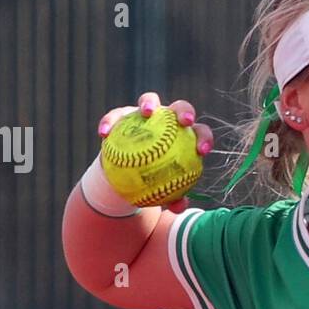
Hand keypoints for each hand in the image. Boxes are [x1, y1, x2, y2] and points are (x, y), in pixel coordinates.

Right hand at [96, 91, 213, 212]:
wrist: (125, 175)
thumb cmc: (151, 182)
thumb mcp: (161, 192)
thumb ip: (172, 197)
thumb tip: (180, 207)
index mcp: (184, 137)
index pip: (199, 133)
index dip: (204, 138)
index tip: (202, 151)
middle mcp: (168, 121)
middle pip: (180, 108)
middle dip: (184, 111)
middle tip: (184, 121)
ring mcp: (145, 115)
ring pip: (150, 100)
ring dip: (149, 102)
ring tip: (146, 112)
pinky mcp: (122, 115)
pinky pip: (115, 116)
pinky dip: (109, 122)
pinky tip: (103, 133)